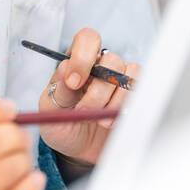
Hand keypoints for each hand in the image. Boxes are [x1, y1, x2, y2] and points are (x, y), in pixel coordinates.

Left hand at [37, 27, 136, 168]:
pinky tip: (111, 121)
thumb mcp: (50, 110)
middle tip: (84, 111)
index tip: (74, 83)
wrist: (79, 151)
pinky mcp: (134, 96)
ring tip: (97, 120)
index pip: (87, 39)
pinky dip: (123, 110)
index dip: (83, 57)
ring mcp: (121, 80)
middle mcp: (101, 66)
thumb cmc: (62, 126)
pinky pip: (139, 93)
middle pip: (112, 60)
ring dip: (111, 104)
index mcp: (77, 61)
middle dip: (97, 92)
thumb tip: (66, 69)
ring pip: (128, 77)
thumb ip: (57, 90)